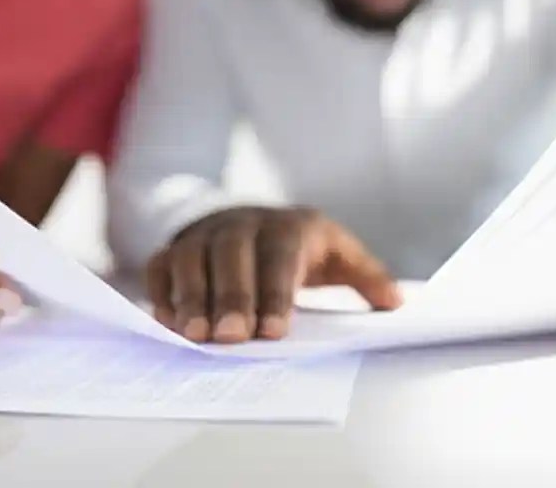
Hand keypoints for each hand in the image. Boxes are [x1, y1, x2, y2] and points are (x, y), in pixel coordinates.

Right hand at [146, 207, 401, 343]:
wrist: (250, 217)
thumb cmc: (299, 247)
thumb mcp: (337, 252)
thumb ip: (366, 276)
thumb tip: (394, 304)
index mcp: (288, 226)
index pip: (279, 256)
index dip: (275, 293)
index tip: (273, 332)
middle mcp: (241, 223)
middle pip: (231, 254)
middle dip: (230, 296)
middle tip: (230, 337)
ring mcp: (204, 233)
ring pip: (191, 257)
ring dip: (191, 296)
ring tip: (195, 336)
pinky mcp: (175, 246)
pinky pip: (161, 265)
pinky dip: (162, 292)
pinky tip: (170, 323)